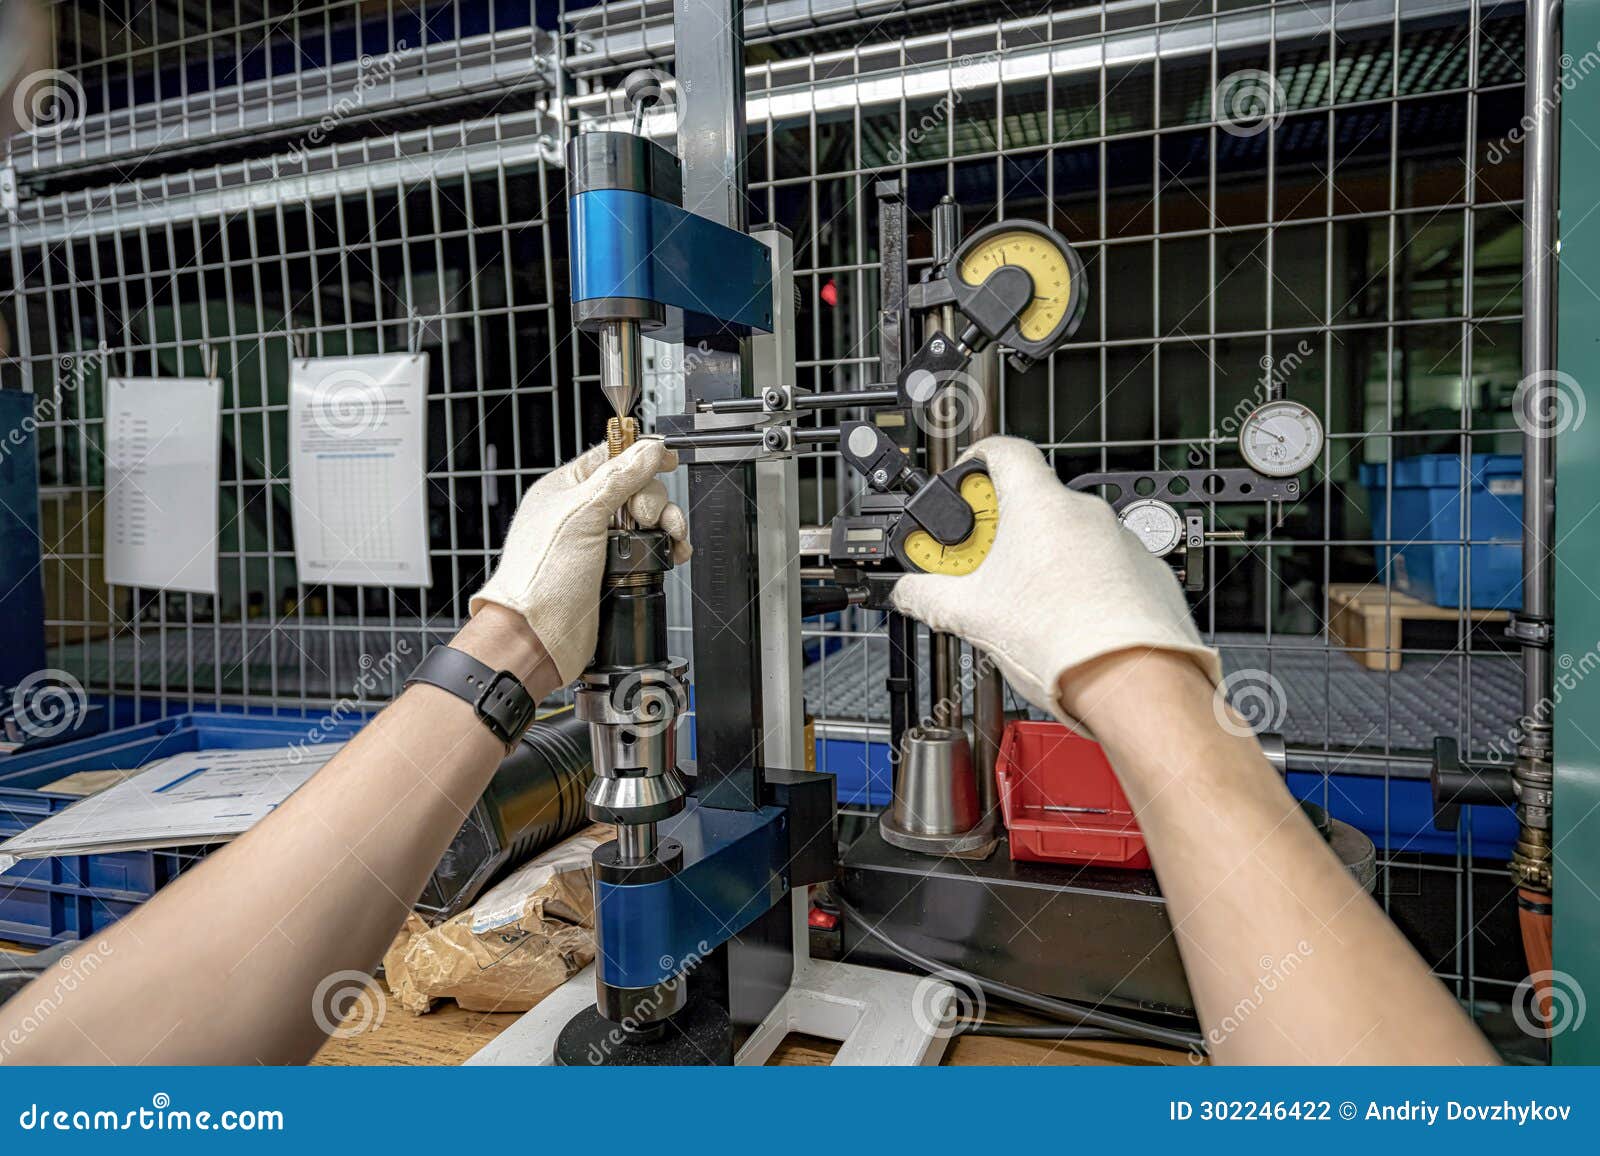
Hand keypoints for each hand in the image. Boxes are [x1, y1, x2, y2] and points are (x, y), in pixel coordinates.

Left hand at [470, 438, 687, 684]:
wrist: (538, 634)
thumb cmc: (540, 578)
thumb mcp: (582, 513)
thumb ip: (619, 478)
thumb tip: (649, 450)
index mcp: (565, 489)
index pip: (609, 457)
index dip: (640, 455)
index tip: (667, 459)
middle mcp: (583, 513)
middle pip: (635, 488)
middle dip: (653, 499)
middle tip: (644, 518)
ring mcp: (599, 542)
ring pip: (647, 519)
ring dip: (666, 523)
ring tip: (672, 536)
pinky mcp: (614, 569)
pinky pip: (649, 548)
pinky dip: (666, 547)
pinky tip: (674, 552)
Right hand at [890, 436, 1219, 733]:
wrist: (1132, 680)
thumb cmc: (1062, 640)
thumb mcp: (972, 615)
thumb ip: (928, 595)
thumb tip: (908, 591)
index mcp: (1039, 505)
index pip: (1003, 451)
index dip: (975, 461)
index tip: (961, 488)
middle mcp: (1085, 512)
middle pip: (1031, 504)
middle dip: (1000, 533)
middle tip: (979, 570)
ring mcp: (1120, 540)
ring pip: (1068, 537)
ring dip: (1041, 560)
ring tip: (1023, 608)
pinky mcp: (1144, 572)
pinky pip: (1103, 566)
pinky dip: (1080, 584)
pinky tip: (1064, 621)